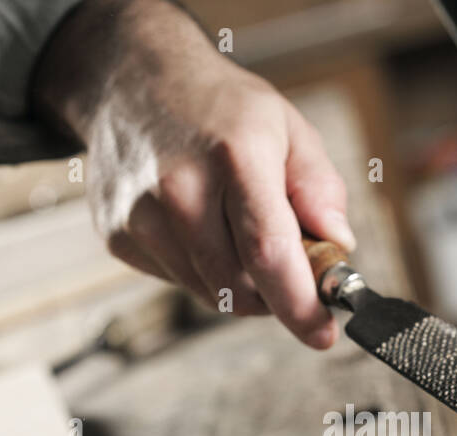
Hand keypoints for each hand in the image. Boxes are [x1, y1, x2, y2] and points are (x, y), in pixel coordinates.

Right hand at [34, 0, 354, 347]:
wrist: (131, 80)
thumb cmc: (218, 107)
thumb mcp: (287, 127)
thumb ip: (320, 188)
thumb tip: (337, 245)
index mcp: (234, 156)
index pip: (268, 253)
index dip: (299, 305)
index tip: (322, 334)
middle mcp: (179, 189)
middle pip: (240, 288)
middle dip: (275, 294)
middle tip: (290, 266)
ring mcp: (141, 216)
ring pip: (211, 293)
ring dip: (239, 282)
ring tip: (237, 229)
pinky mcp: (118, 236)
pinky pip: (178, 281)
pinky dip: (202, 269)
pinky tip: (198, 225)